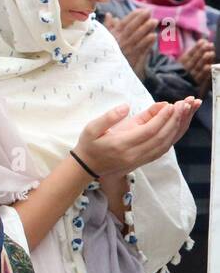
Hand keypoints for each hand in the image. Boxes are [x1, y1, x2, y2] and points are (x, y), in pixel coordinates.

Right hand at [75, 98, 199, 178]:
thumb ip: (109, 117)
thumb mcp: (91, 128)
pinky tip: (177, 126)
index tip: (171, 105)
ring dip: (177, 128)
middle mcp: (133, 154)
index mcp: (120, 144)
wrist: (88, 166)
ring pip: (165, 144)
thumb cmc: (89, 144)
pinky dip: (173, 137)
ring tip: (184, 113)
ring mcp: (140, 160)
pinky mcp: (144, 161)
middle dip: (174, 120)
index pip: (148, 131)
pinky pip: (163, 150)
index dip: (162, 118)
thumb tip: (126, 106)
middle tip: (183, 106)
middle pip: (161, 137)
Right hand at [106, 8, 155, 76]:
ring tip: (154, 21)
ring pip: (137, 38)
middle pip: (131, 29)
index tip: (141, 10)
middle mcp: (118, 42)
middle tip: (149, 11)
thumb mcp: (103, 39)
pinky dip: (147, 43)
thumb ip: (108, 27)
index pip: (123, 23)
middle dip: (140, 19)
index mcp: (112, 36)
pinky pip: (140, 50)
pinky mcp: (132, 59)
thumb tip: (109, 15)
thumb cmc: (104, 53)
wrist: (105, 73)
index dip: (132, 16)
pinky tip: (153, 36)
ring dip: (145, 29)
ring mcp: (126, 51)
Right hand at [178, 39, 214, 90]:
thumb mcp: (180, 62)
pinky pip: (200, 77)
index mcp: (182, 63)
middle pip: (194, 60)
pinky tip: (209, 66)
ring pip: (198, 67)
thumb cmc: (179, 73)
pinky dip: (205, 72)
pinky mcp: (195, 83)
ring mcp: (190, 76)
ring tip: (210, 53)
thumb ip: (191, 53)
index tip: (203, 41)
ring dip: (204, 60)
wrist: (171, 88)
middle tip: (208, 45)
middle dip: (201, 52)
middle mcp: (186, 69)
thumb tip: (202, 42)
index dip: (196, 47)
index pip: (190, 54)